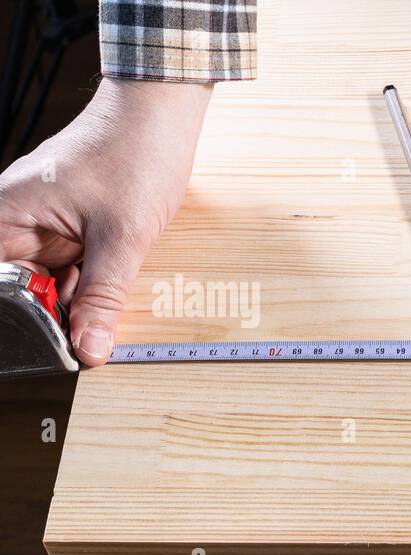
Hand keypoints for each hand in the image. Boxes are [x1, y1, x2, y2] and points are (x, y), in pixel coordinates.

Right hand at [0, 78, 210, 365]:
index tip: (44, 349)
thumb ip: (102, 297)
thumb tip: (88, 349)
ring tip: (98, 330)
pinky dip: (88, 293)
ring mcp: (45, 228)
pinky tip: (107, 312)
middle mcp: (16, 222)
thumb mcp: (121, 237)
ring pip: (47, 286)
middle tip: (83, 346)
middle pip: (20, 289)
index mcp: (5, 215)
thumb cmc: (133, 153)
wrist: (161, 114)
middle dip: (48, 319)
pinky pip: (71, 274)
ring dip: (72, 309)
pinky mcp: (72, 232)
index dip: (16, 319)